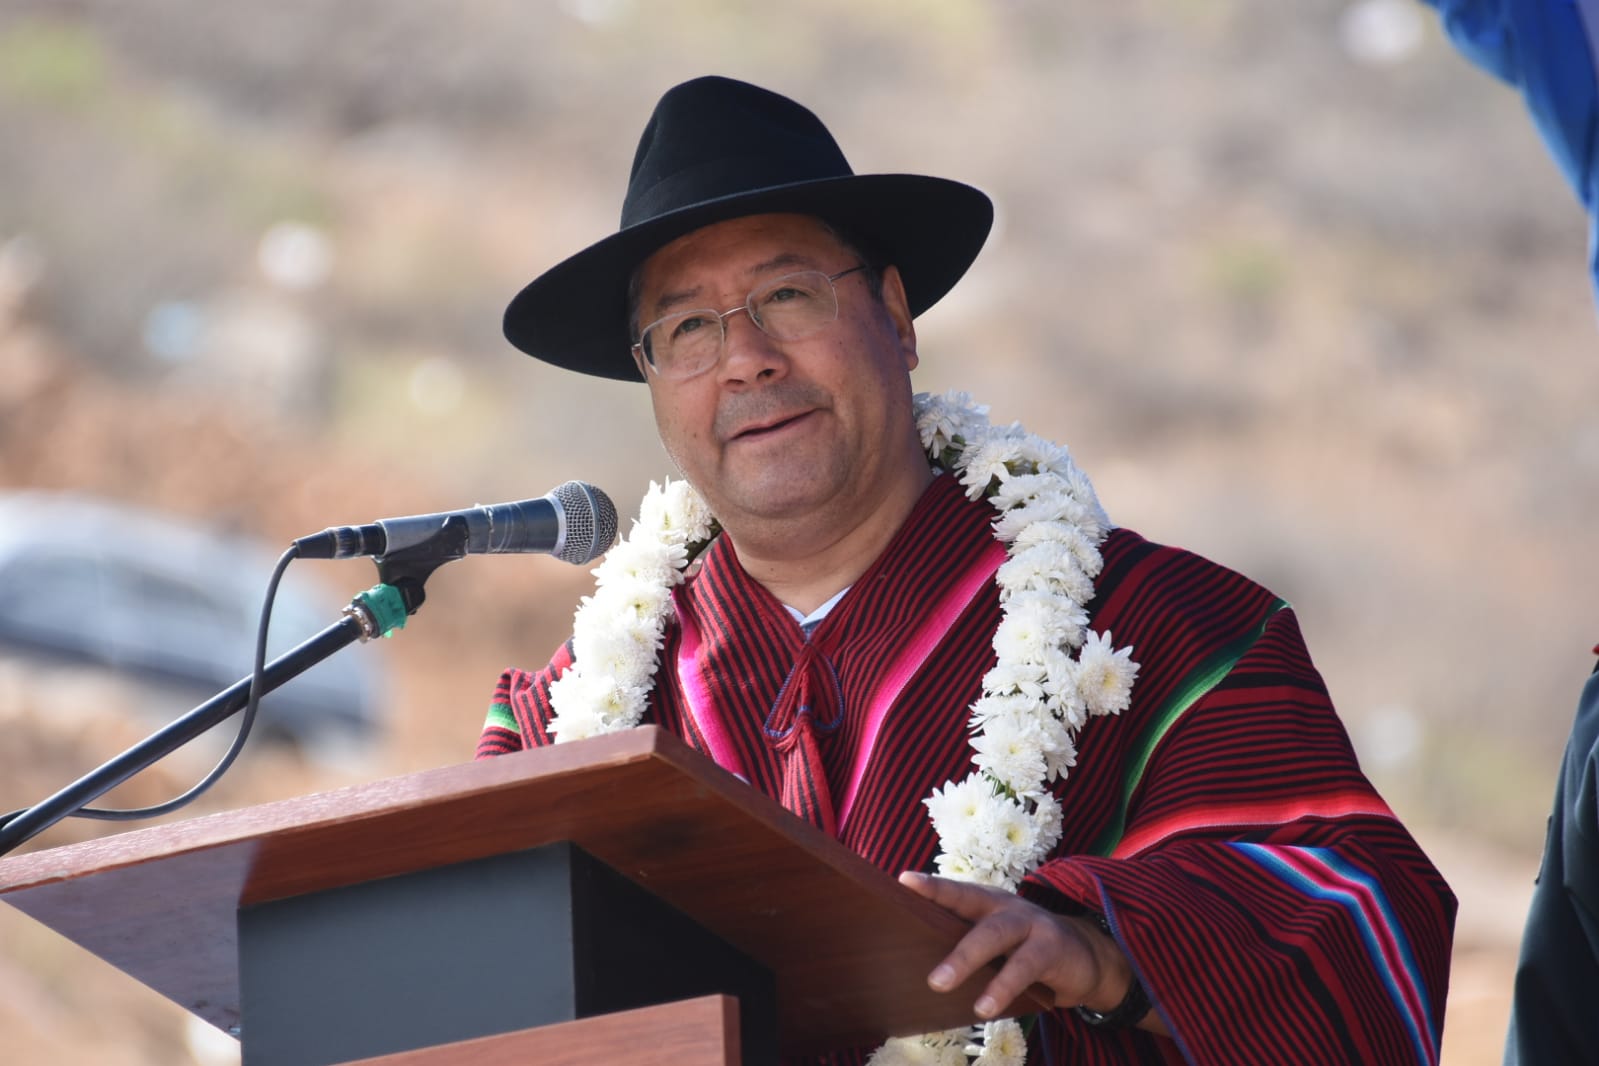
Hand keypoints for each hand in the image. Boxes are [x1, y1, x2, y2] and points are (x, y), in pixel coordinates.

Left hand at [898, 871, 1124, 1019]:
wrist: (1089, 960)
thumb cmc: (1028, 953)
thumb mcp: (1000, 946)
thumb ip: (971, 948)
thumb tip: (926, 974)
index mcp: (989, 903)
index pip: (956, 891)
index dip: (932, 886)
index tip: (904, 880)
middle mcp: (1007, 906)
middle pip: (969, 902)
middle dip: (939, 908)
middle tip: (905, 926)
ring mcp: (1031, 923)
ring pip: (994, 934)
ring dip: (964, 959)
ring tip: (938, 983)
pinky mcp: (1052, 948)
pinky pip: (1023, 967)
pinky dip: (1002, 987)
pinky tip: (985, 1007)